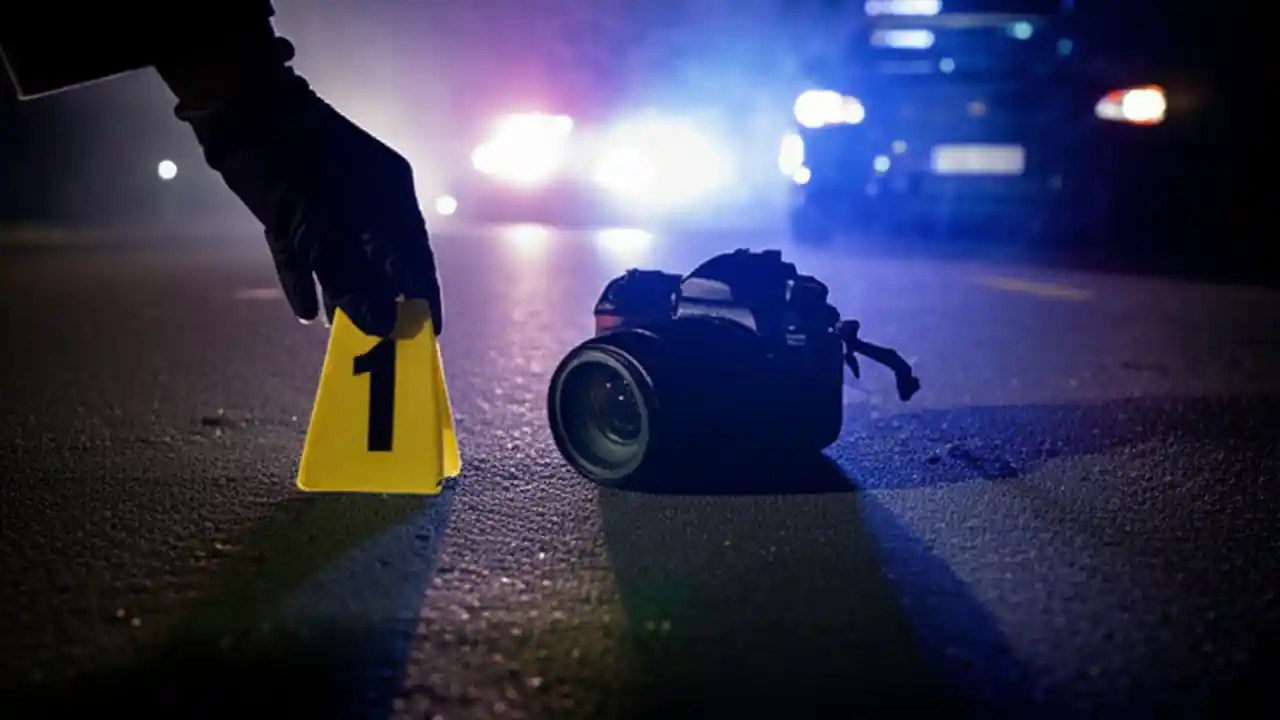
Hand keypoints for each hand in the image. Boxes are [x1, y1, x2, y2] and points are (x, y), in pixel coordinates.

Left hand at [260, 124, 443, 337]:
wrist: (238, 108)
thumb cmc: (290, 166)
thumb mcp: (321, 234)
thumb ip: (352, 282)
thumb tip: (381, 325)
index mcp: (391, 197)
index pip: (417, 258)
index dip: (423, 297)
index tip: (429, 332)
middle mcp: (369, 197)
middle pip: (380, 260)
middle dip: (377, 300)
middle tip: (378, 339)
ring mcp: (332, 197)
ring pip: (343, 255)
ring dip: (340, 291)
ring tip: (337, 329)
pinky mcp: (297, 200)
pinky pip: (308, 247)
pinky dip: (306, 274)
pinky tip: (303, 310)